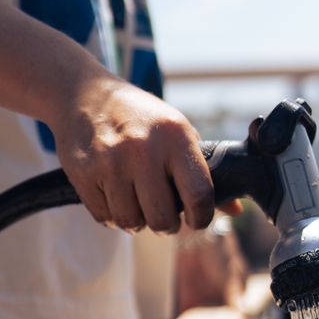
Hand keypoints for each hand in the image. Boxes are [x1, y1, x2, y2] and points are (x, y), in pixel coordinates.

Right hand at [48, 73, 214, 234]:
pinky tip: (114, 193)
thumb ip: (203, 172)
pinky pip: (105, 217)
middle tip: (163, 215)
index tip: (197, 219)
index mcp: (174, 136)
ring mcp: (109, 161)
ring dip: (137, 220)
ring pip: (131, 222)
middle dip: (166, 225)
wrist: (83, 93)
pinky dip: (112, 214)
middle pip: (162, 219)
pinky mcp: (83, 172)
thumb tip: (235, 210)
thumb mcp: (176, 132)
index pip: (199, 194)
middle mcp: (142, 148)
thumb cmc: (139, 118)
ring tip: (137, 201)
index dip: (201, 217)